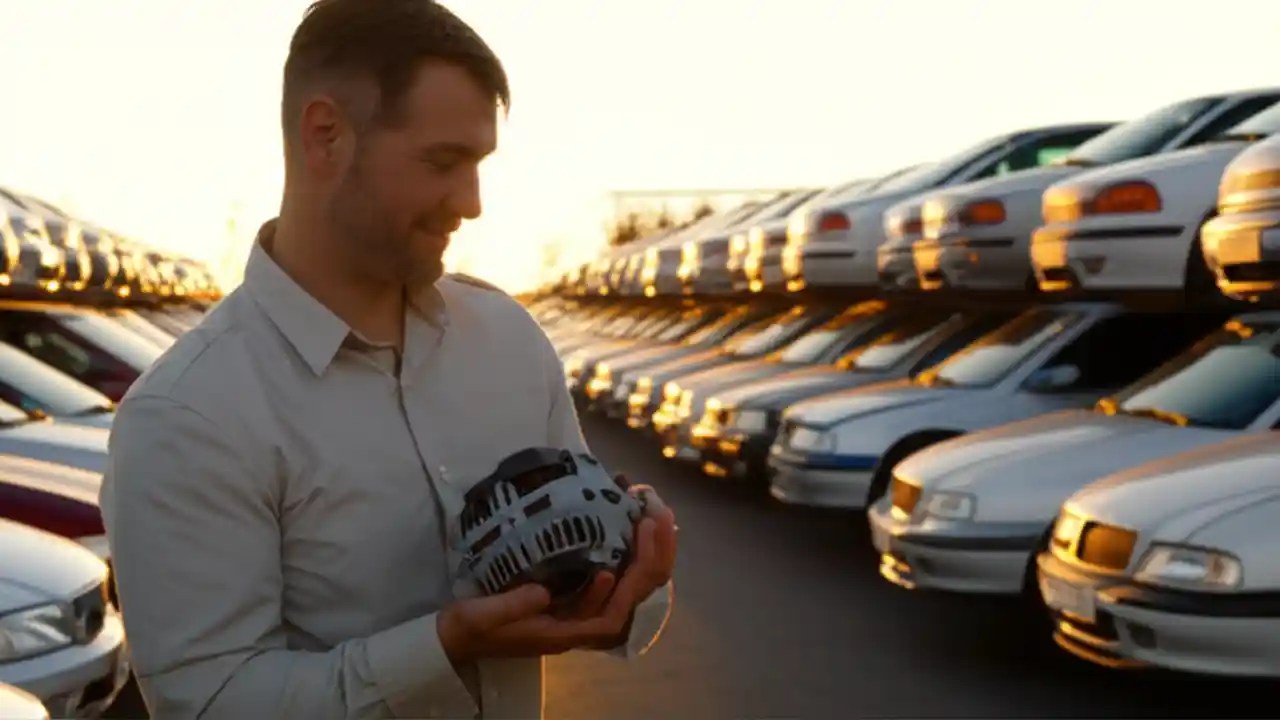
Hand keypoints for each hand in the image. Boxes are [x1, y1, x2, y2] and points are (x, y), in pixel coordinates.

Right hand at [438, 480, 676, 662]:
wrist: (456, 635)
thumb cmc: (471, 628)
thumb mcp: (484, 616)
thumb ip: (515, 605)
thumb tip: (544, 589)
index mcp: (562, 632)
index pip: (607, 620)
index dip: (620, 594)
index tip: (618, 562)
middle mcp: (578, 622)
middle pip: (628, 598)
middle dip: (648, 561)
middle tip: (654, 519)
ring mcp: (577, 607)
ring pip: (624, 584)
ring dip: (642, 552)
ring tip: (651, 515)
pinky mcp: (569, 592)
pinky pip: (609, 573)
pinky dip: (624, 550)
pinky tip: (627, 524)